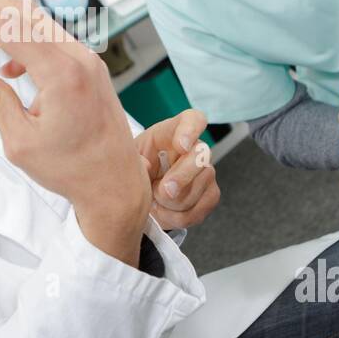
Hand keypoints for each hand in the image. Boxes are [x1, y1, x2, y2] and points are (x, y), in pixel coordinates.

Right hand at [0, 0, 151, 265]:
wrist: (114, 183)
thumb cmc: (74, 169)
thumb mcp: (21, 140)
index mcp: (62, 74)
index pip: (8, 28)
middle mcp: (78, 58)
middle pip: (24, 13)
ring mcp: (87, 61)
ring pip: (38, 25)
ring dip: (2, 28)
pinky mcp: (89, 68)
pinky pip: (51, 42)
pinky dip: (23, 44)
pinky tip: (6, 69)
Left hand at [135, 109, 219, 229]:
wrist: (139, 197)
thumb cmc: (134, 171)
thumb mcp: (127, 162)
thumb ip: (135, 161)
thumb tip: (146, 165)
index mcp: (171, 133)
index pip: (192, 119)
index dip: (191, 130)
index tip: (181, 146)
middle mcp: (194, 149)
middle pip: (200, 156)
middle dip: (181, 177)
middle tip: (162, 191)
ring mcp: (206, 172)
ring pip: (197, 188)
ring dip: (171, 203)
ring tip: (154, 200)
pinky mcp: (210, 194)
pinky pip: (199, 210)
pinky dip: (177, 217)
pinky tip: (164, 211)